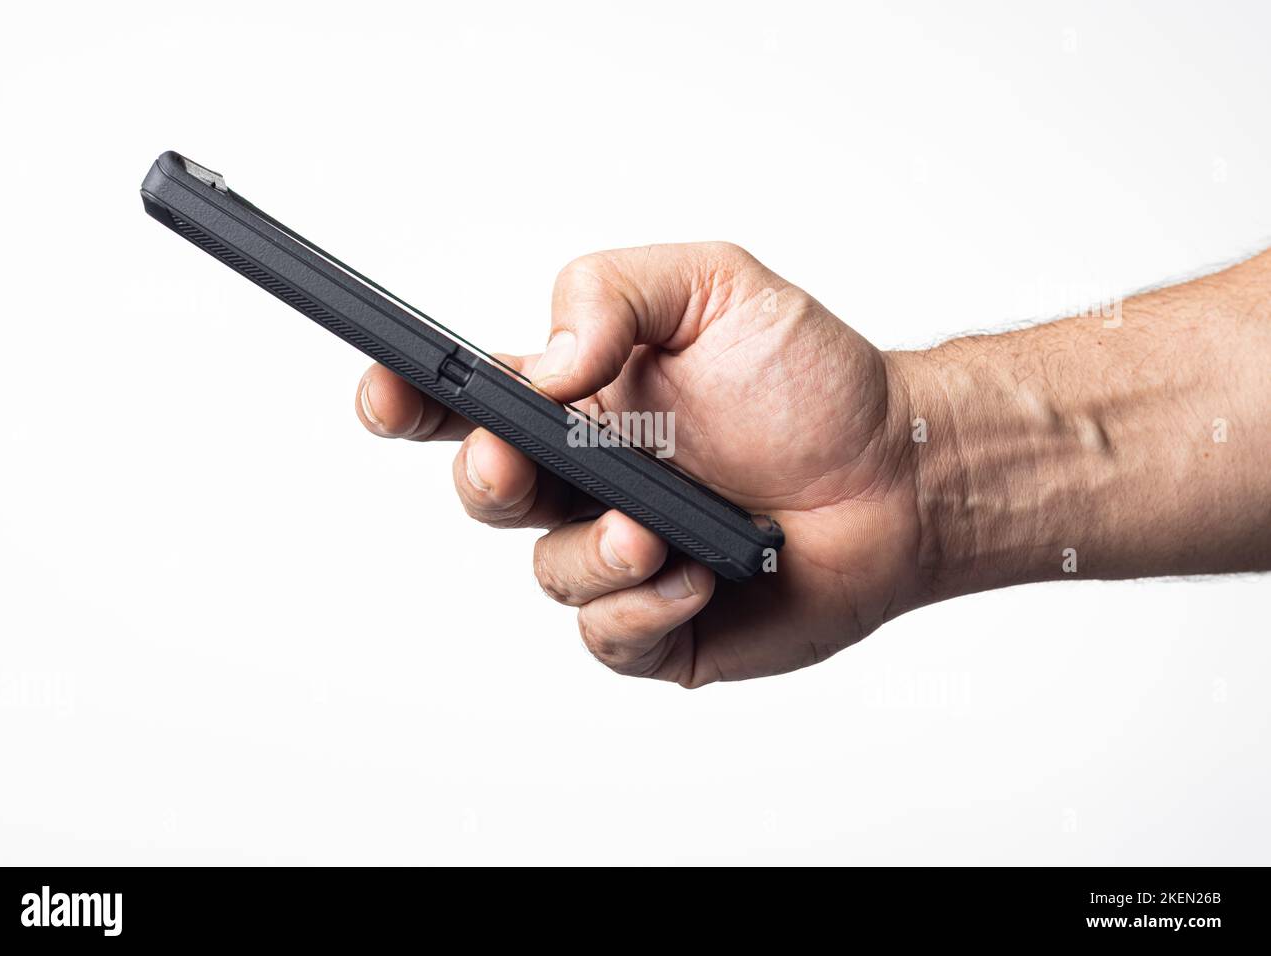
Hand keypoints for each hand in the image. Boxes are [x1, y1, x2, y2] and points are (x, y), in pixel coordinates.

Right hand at [355, 243, 928, 684]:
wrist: (900, 473)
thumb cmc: (811, 380)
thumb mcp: (716, 287)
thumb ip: (613, 294)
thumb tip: (545, 367)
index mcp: (580, 402)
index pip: (467, 400)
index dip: (410, 397)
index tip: (385, 386)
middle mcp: (588, 482)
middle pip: (485, 491)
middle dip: (484, 477)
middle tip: (512, 461)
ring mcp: (621, 556)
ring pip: (550, 572)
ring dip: (591, 550)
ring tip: (653, 528)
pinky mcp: (663, 625)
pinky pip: (609, 636)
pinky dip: (640, 607)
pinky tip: (695, 573)